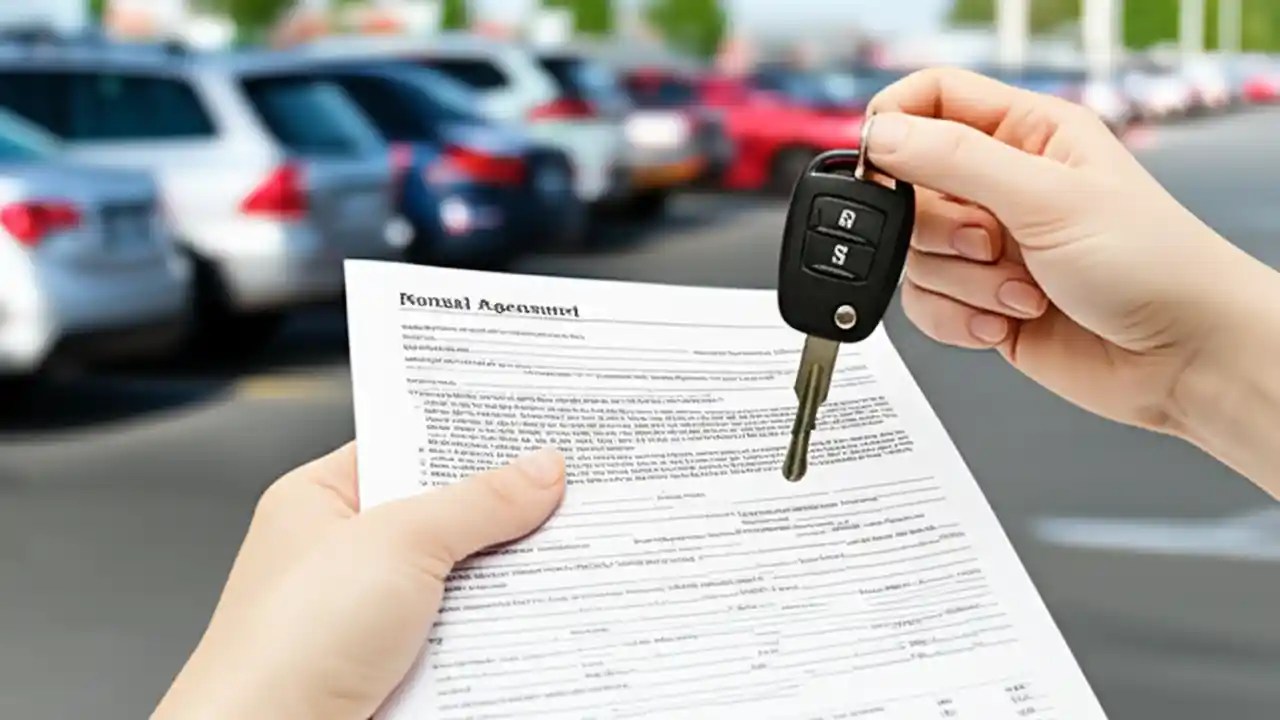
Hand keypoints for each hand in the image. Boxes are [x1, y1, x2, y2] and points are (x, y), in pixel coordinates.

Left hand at [153, 444, 566, 719]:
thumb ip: (478, 502)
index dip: (469, 440)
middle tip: (564, 498)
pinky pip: (460, 637)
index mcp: (321, 500)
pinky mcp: (393, 668)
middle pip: (444, 517)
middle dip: (501, 515)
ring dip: (502, 581)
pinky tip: (525, 624)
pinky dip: (492, 633)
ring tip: (556, 563)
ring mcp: (368, 616)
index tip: (533, 433)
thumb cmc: (286, 646)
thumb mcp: (399, 543)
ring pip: (459, 582)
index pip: (407, 448)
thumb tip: (539, 470)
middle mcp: (342, 555)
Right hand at [866, 68, 1262, 431]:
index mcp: (1027, 133)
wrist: (1183, 358)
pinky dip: (960, 318)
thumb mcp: (1049, 196)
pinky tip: (1008, 319)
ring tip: (1021, 289)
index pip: (931, 99)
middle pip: (910, 186)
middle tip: (989, 241)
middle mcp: (1003, 186)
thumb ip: (955, 160)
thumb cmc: (1154, 265)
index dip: (894, 126)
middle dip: (941, 229)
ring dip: (962, 281)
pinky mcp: (981, 300)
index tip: (882, 167)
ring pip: (914, 254)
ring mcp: (990, 247)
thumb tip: (881, 135)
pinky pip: (925, 304)